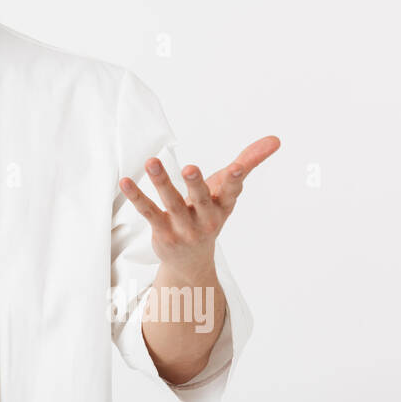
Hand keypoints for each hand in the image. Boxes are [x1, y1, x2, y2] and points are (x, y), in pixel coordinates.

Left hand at [118, 136, 279, 285]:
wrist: (192, 262)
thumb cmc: (211, 214)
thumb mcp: (228, 191)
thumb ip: (249, 162)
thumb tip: (275, 139)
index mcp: (223, 206)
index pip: (231, 193)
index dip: (235, 181)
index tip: (238, 168)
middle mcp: (206, 219)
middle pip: (201, 199)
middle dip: (196, 184)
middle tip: (191, 168)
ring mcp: (184, 228)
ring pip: (172, 203)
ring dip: (162, 182)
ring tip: (152, 162)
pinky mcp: (163, 233)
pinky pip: (149, 212)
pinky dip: (137, 197)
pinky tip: (125, 182)